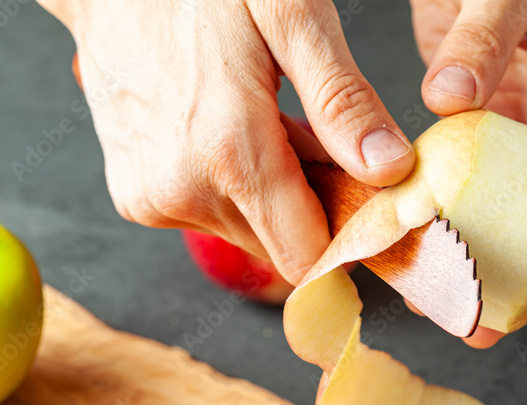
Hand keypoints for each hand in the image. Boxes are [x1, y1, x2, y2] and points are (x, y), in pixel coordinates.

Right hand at [38, 0, 415, 285]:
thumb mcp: (290, 15)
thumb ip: (341, 99)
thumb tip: (389, 170)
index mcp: (229, 153)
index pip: (309, 257)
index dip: (349, 237)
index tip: (369, 203)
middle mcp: (184, 191)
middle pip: (284, 246)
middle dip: (314, 206)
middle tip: (316, 138)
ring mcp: (154, 199)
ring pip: (251, 233)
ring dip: (276, 195)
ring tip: (266, 121)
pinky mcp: (137, 199)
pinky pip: (213, 216)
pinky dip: (237, 188)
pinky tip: (230, 131)